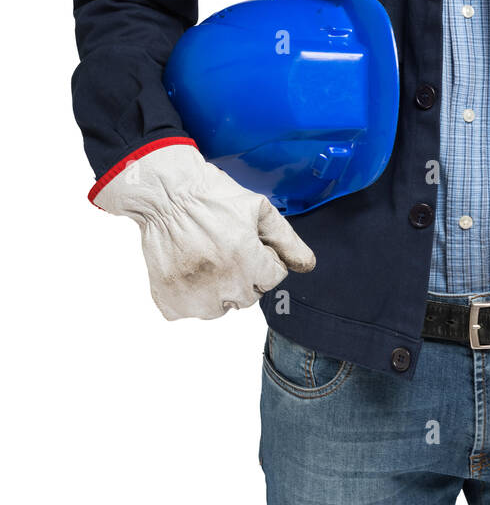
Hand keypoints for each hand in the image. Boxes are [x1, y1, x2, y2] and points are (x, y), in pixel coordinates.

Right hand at [94, 143, 314, 319]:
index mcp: (246, 259)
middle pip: (249, 296)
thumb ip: (287, 239)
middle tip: (228, 249)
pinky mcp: (169, 299)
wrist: (166, 193)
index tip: (248, 242)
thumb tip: (307, 265)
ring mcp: (193, 295)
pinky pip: (188, 312)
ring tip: (208, 260)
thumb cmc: (212, 195)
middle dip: (246, 275)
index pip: (273, 277)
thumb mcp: (259, 208)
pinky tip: (188, 271)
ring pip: (220, 309)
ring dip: (219, 290)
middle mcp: (221, 282)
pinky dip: (189, 297)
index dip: (264, 257)